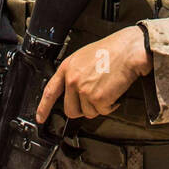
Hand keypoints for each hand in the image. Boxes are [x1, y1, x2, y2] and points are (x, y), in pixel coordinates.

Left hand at [36, 26, 152, 124]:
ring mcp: (84, 90)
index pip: (50, 91)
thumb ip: (76, 73)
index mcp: (68, 68)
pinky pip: (103, 111)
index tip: (40, 117)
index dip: (44, 107)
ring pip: (88, 112)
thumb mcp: (85, 57)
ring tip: (107, 89)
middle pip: (70, 109)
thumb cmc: (112, 50)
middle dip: (82, 109)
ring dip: (99, 105)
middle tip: (94, 100)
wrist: (128, 50)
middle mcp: (73, 80)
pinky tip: (114, 92)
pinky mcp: (98, 98)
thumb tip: (76, 90)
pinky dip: (111, 105)